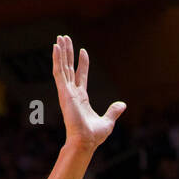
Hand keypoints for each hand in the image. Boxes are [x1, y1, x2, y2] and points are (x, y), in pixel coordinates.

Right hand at [53, 35, 125, 150]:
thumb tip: (123, 105)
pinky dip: (57, 59)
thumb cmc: (94, 136)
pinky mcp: (63, 92)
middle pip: (69, 68)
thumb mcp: (108, 121)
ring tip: (60, 37)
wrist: (86, 141)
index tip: (83, 51)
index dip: (82, 63)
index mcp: (81, 98)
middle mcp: (72, 93)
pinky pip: (58, 72)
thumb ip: (113, 111)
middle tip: (65, 38)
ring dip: (61, 52)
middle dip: (68, 53)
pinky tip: (56, 47)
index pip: (80, 76)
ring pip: (62, 67)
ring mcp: (66, 92)